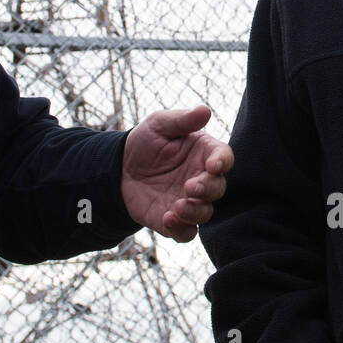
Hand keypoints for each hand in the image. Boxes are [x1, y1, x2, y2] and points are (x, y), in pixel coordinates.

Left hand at [121, 105, 232, 241]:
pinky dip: (181, 229)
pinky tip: (168, 219)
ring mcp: (189, 201)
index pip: (223, 158)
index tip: (213, 166)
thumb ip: (181, 120)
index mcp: (203, 153)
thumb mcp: (158, 124)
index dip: (222, 162)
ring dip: (195, 212)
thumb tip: (205, 110)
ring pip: (205, 213)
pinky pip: (186, 232)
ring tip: (178, 206)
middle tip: (190, 186)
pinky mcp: (175, 220)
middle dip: (208, 189)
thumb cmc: (144, 142)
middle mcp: (201, 179)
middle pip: (218, 188)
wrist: (119, 170)